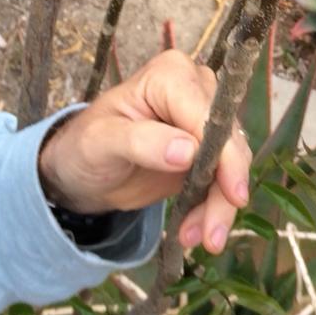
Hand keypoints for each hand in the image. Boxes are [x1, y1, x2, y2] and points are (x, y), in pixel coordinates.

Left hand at [37, 50, 252, 254]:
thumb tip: (189, 151)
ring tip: (197, 240)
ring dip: (219, 206)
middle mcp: (196, 89)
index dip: (224, 155)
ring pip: (232, 164)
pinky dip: (213, 207)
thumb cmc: (84, 147)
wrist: (83, 173)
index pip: (208, 115)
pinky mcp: (209, 149)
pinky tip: (195, 230)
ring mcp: (205, 120)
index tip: (231, 196)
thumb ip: (141, 141)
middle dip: (223, 190)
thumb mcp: (100, 142)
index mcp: (170, 74)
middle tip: (210, 238)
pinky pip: (223, 178)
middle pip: (228, 141)